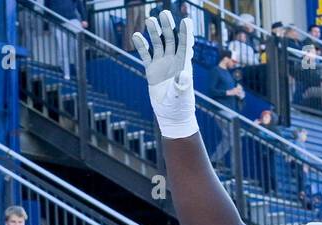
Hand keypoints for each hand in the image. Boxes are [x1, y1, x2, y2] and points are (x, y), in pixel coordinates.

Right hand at [132, 11, 196, 138]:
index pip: (185, 44)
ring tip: (149, 20)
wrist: (170, 115)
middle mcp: (173, 61)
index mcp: (184, 64)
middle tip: (163, 13)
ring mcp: (162, 64)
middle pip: (171, 38)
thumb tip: (183, 74)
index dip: (185, 32)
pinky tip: (136, 36)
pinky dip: (141, 46)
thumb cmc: (180, 106)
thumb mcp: (182, 97)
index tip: (185, 20)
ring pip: (158, 43)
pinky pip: (145, 55)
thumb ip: (182, 85)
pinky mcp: (152, 70)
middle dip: (167, 26)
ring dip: (154, 32)